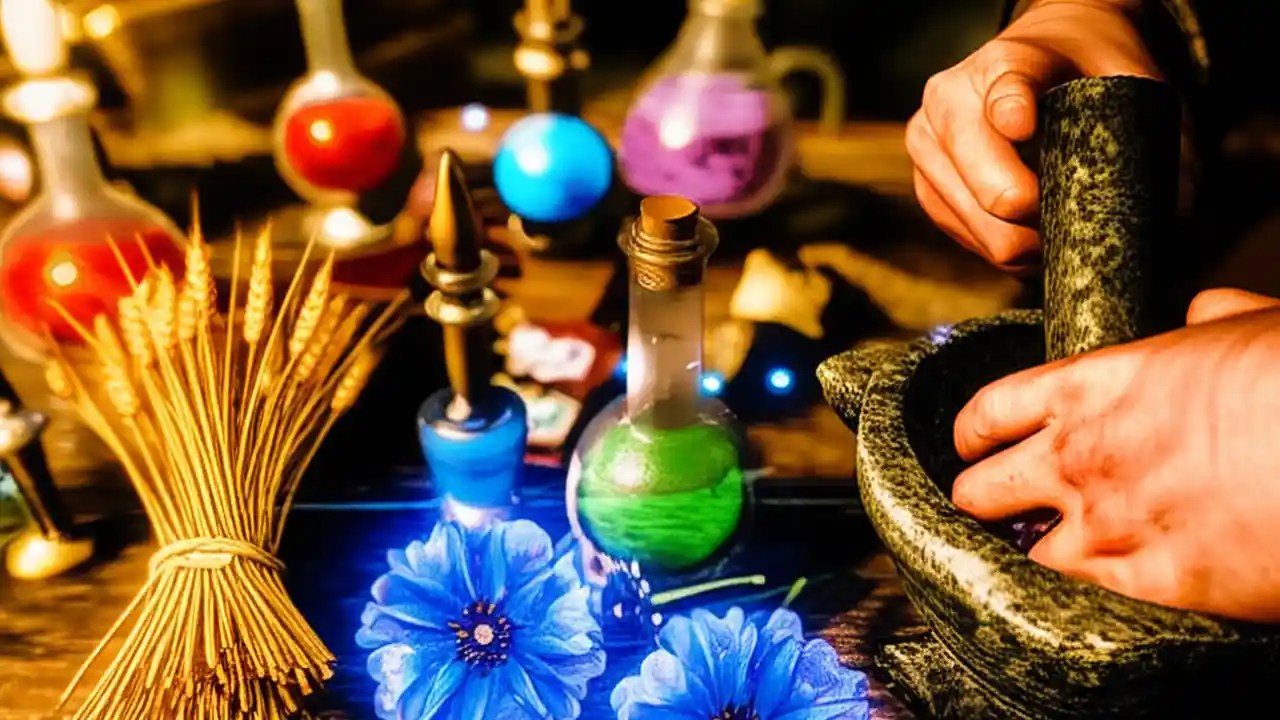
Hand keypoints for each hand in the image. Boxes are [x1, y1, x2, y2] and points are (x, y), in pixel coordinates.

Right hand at [907, 0, 1158, 271]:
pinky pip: (962, 238)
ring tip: (1056, 231)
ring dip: (1021, 244)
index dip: (1014, 116)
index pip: (1004, 94)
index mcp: (1003, 63)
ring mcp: (927, 146)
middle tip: (1075, 225)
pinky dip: (1000, 247)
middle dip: (1037, 223)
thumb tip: (1175, 214)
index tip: (1027, 127)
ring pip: (976, 226)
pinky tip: (1029, 234)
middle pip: (986, 188)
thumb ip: (1159, 134)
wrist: (1043, 53)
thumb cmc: (1086, 68)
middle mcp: (947, 102)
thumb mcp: (1130, 79)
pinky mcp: (924, 185)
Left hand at [951, 288, 1279, 621]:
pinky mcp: (1149, 584)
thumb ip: (1206, 322)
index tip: (972, 447)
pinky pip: (1080, 597)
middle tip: (998, 507)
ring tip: (1044, 556)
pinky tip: (1090, 593)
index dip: (972, 436)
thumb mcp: (1249, 326)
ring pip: (1023, 554)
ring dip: (1029, 555)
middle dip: (983, 500)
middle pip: (979, 490)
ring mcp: (1107, 524)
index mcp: (1093, 387)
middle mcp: (1079, 456)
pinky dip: (1077, 596)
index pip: (989, 413)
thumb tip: (1200, 313)